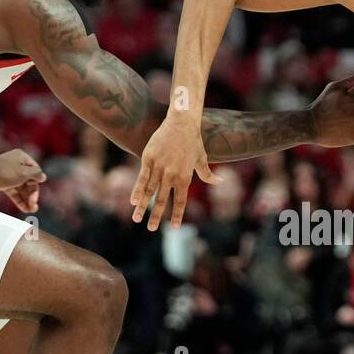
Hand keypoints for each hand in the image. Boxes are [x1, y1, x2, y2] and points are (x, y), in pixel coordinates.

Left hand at [0, 149, 46, 213]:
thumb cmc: (2, 172)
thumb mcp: (24, 172)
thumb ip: (36, 174)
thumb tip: (43, 177)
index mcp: (22, 158)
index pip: (35, 172)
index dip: (37, 184)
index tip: (36, 195)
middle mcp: (16, 165)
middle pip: (28, 181)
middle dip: (32, 194)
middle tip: (34, 205)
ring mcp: (9, 174)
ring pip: (21, 188)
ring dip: (26, 199)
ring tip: (31, 210)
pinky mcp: (2, 183)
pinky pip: (13, 192)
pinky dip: (18, 200)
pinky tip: (24, 208)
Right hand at [131, 115, 220, 229]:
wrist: (181, 123)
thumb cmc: (193, 141)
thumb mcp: (202, 159)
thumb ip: (208, 174)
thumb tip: (221, 181)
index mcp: (185, 178)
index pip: (181, 201)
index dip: (178, 215)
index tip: (175, 227)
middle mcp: (171, 175)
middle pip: (162, 200)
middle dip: (156, 216)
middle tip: (151, 229)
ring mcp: (159, 167)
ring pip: (149, 191)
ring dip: (143, 207)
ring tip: (136, 219)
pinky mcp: (148, 159)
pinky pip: (142, 178)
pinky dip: (137, 191)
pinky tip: (133, 201)